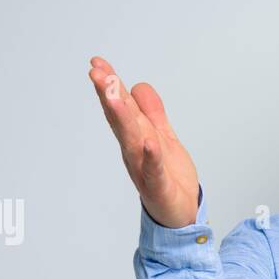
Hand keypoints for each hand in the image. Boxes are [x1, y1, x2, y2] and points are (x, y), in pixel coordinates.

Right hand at [87, 56, 199, 228]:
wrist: (181, 214)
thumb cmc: (169, 178)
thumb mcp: (163, 137)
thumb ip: (152, 113)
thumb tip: (139, 86)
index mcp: (136, 137)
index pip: (120, 107)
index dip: (110, 85)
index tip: (97, 63)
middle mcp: (135, 151)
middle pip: (120, 120)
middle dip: (109, 95)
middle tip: (97, 73)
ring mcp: (144, 169)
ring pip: (131, 140)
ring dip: (122, 117)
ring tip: (114, 95)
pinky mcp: (159, 187)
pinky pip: (154, 170)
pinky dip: (151, 156)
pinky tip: (149, 142)